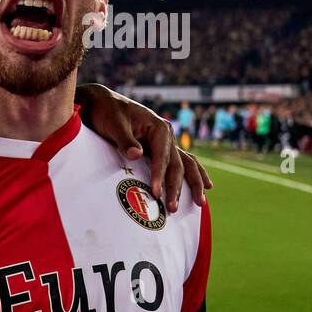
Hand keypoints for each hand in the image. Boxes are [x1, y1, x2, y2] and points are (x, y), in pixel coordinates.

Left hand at [76, 84, 211, 211]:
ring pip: (185, 164)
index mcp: (159, 127)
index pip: (162, 156)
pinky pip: (181, 162)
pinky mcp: (161, 148)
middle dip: (176, 187)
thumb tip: (137, 154)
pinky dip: (194, 174)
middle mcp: (167, 135)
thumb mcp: (114, 125)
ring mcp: (166, 142)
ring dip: (193, 184)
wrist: (104, 103)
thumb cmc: (108, 113)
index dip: (159, 175)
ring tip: (200, 203)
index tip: (156, 192)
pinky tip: (206, 185)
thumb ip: (125, 140)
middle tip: (172, 208)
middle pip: (177, 164)